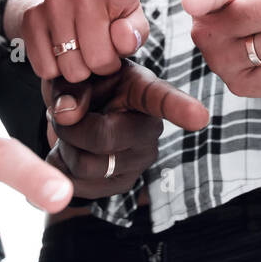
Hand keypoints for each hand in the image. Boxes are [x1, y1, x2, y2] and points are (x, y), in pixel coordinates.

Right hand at [20, 0, 148, 81]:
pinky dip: (56, 71)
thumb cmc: (108, 20)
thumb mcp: (130, 24)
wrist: (65, 9)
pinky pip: (46, 69)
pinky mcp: (30, 17)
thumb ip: (135, 33)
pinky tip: (61, 52)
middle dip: (102, 66)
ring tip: (82, 51)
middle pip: (98, 58)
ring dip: (80, 71)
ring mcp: (52, 0)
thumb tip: (120, 36)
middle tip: (101, 52)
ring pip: (72, 68)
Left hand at [43, 60, 209, 196]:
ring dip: (63, 147)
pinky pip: (79, 186)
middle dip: (68, 128)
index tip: (200, 117)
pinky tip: (72, 150)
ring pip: (85, 165)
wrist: (78, 114)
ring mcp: (140, 160)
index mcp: (144, 90)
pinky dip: (61, 167)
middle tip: (60, 113)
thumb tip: (66, 114)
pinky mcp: (122, 185)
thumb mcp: (74, 75)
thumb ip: (69, 88)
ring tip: (69, 131)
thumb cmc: (82, 87)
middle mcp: (150, 128)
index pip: (164, 100)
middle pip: (102, 138)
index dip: (181, 108)